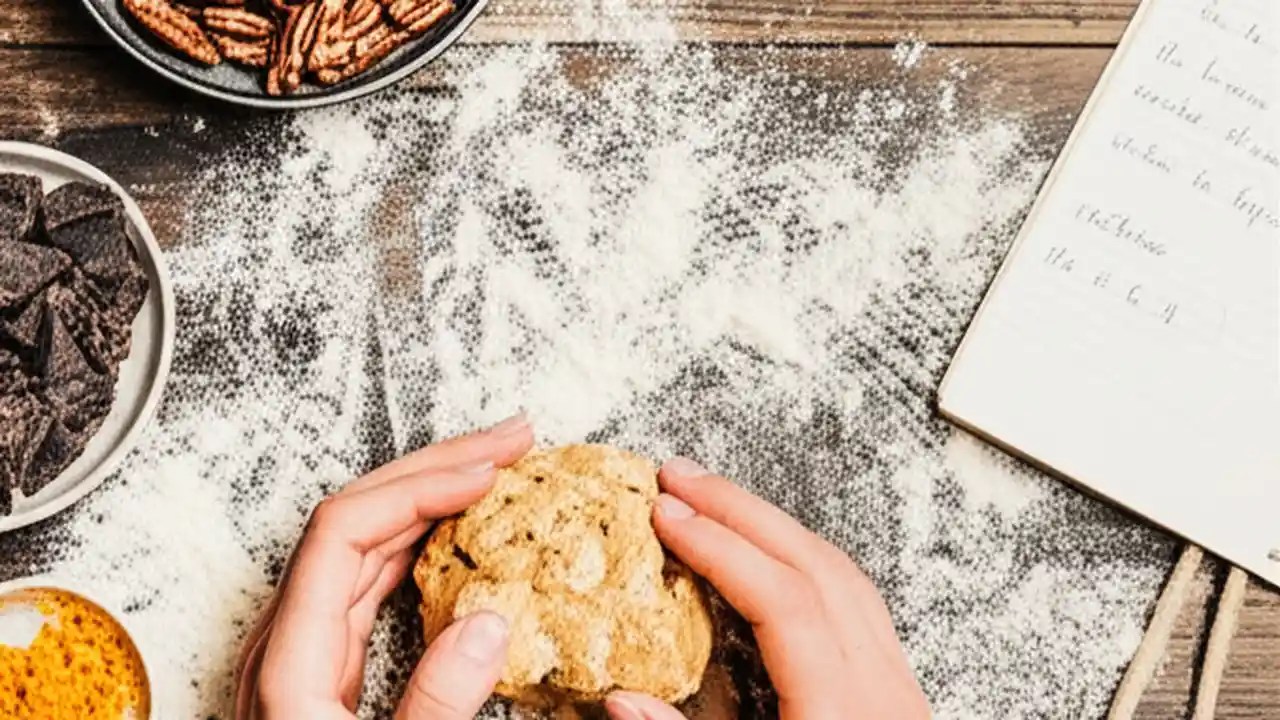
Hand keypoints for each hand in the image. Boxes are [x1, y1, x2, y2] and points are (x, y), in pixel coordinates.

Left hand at [235, 415, 534, 719]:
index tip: (486, 475)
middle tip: (509, 442)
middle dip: (436, 469)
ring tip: (496, 469)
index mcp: (285, 662)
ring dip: (431, 497)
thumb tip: (488, 624)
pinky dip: (419, 543)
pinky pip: (369, 579)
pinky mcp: (319, 667)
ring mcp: (300, 651)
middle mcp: (284, 643)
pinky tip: (453, 531)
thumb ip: (432, 702)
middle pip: (355, 518)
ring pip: (363, 543)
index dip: (417, 488)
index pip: (342, 530)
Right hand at [605, 458, 930, 719]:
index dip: (719, 545)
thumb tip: (623, 701)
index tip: (664, 513)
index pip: (782, 598)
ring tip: (712, 502)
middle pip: (814, 564)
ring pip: (842, 574)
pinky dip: (803, 559)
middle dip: (740, 510)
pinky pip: (855, 599)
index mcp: (843, 714)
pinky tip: (770, 557)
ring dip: (772, 527)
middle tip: (676, 477)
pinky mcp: (897, 693)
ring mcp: (897, 687)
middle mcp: (881, 688)